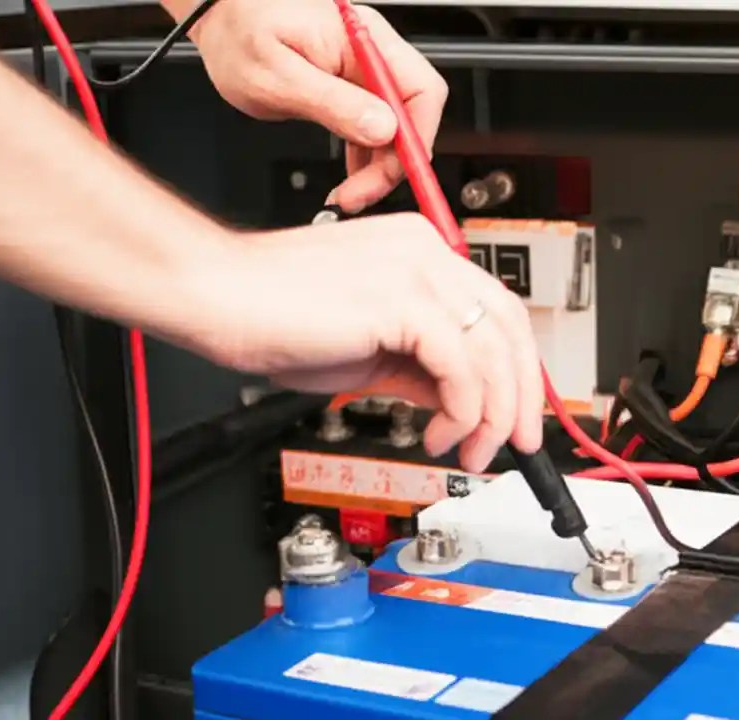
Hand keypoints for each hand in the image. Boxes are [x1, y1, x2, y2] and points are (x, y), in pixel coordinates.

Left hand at [182, 0, 445, 212]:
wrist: (218, 17)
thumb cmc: (238, 33)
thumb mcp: (276, 76)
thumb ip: (332, 103)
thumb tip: (382, 129)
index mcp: (362, 40)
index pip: (419, 91)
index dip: (416, 138)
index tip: (397, 172)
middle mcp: (372, 51)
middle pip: (412, 114)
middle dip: (395, 162)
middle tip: (361, 193)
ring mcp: (365, 69)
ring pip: (396, 126)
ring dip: (381, 166)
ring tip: (351, 193)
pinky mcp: (353, 85)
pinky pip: (375, 125)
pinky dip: (368, 156)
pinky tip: (352, 176)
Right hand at [207, 214, 542, 471]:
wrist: (216, 296)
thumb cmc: (274, 315)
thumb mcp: (370, 351)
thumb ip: (421, 368)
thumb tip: (462, 402)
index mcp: (420, 254)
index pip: (496, 311)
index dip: (516, 368)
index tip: (515, 414)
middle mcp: (427, 254)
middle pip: (511, 326)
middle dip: (522, 395)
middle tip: (514, 443)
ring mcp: (417, 272)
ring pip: (494, 349)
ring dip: (491, 414)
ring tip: (467, 450)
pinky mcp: (402, 301)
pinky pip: (461, 366)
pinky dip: (461, 410)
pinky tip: (436, 433)